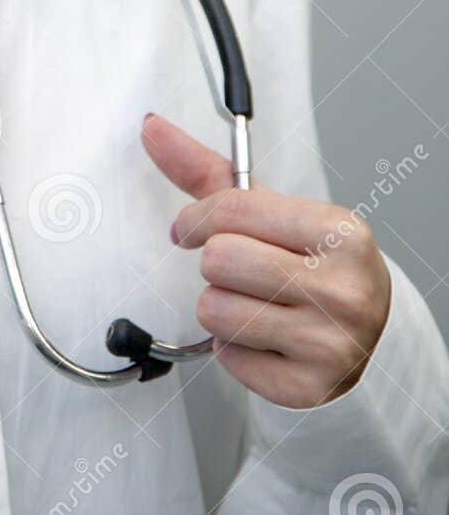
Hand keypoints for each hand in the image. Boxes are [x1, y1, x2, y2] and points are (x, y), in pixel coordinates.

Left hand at [142, 113, 391, 408]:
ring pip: (215, 310)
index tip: (192, 228)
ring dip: (220, 306)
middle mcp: (344, 288)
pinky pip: (226, 357)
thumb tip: (151, 127)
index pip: (232, 210)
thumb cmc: (310, 259)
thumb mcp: (272, 210)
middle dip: (215, 265)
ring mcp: (331, 343)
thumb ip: (208, 170)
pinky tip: (265, 338)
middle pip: (219, 261)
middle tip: (242, 271)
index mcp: (340, 231)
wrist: (363, 328)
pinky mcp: (309, 388)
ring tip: (255, 304)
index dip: (196, 218)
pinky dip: (233, 348)